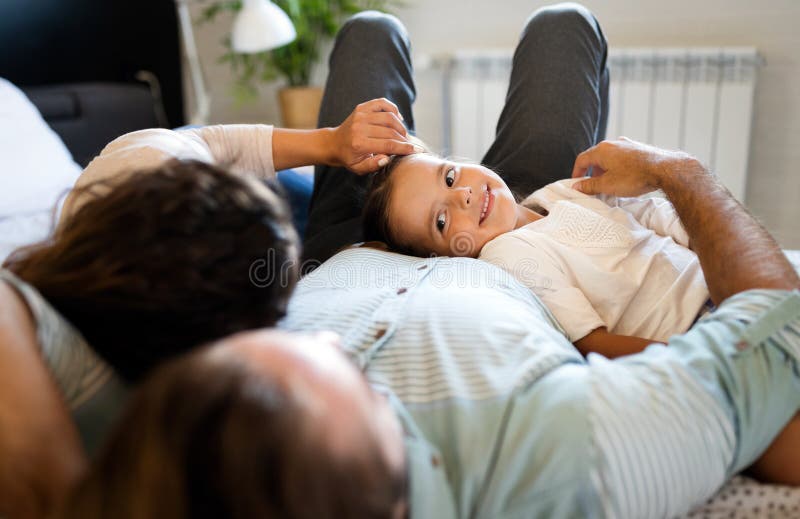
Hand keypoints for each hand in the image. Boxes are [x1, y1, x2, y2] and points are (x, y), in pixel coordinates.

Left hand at [330, 98, 420, 174]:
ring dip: (401, 126)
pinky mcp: (362, 107)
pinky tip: (398, 118)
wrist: (334, 143)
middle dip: (404, 138)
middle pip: (391, 131)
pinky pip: (383, 103)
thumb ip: (373, 165)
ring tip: (403, 135)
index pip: (388, 145)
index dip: (405, 148)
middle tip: (409, 144)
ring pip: (389, 117)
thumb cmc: (349, 157)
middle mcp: (359, 127)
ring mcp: (360, 115)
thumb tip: (387, 158)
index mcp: (359, 144)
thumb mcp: (358, 168)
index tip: (417, 150)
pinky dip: (393, 109)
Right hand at [571, 137, 697, 196]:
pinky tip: (625, 179)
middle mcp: (614, 144)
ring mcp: (628, 145)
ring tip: (610, 185)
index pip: (582, 159)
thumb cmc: (635, 176)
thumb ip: (589, 185)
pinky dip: (618, 168)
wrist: (664, 170)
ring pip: (610, 158)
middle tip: (593, 187)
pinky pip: (623, 158)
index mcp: (602, 150)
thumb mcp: (607, 185)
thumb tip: (576, 187)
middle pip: (596, 158)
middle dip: (592, 173)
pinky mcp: (639, 149)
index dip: (576, 173)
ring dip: (606, 171)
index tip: (576, 183)